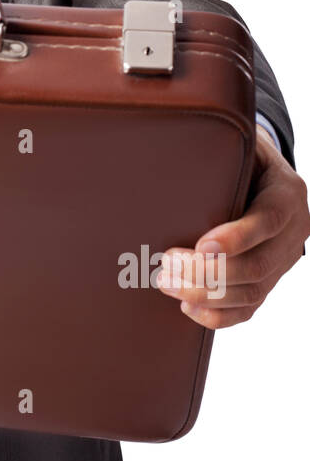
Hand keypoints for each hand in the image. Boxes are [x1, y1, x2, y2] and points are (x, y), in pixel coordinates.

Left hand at [155, 124, 308, 327]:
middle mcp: (293, 230)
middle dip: (209, 272)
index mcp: (286, 193)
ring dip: (206, 296)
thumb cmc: (240, 156)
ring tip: (167, 283)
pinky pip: (250, 308)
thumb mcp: (238, 145)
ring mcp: (284, 259)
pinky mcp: (270, 279)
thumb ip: (219, 154)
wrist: (262, 174)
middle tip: (167, 265)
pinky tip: (188, 307)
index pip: (267, 220)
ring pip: (252, 292)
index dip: (236, 238)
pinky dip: (218, 315)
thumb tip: (171, 154)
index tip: (200, 246)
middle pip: (257, 265)